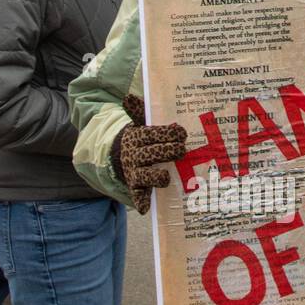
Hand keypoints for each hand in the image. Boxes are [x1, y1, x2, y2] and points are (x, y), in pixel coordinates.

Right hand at [111, 93, 186, 213]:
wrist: (121, 157)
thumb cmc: (141, 139)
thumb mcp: (140, 123)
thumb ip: (139, 110)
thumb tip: (127, 97)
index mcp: (137, 137)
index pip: (152, 134)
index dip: (168, 134)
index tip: (182, 133)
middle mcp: (135, 155)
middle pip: (153, 154)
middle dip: (169, 152)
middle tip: (182, 150)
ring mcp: (135, 173)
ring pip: (146, 176)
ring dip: (157, 177)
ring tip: (166, 176)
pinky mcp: (136, 187)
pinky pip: (137, 196)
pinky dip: (140, 202)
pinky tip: (145, 208)